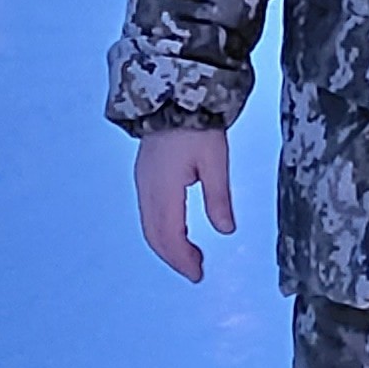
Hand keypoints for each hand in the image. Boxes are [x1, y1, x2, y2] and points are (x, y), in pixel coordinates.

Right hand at [135, 126, 234, 280]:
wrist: (172, 94)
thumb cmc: (196, 125)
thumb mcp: (215, 161)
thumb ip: (218, 198)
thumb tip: (226, 230)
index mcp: (164, 190)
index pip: (170, 236)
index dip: (183, 260)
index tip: (199, 274)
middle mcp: (147, 189)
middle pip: (155, 236)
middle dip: (174, 257)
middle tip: (196, 270)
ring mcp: (142, 180)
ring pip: (149, 225)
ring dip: (167, 245)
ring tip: (189, 255)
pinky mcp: (144, 173)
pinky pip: (147, 211)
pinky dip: (160, 229)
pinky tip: (176, 229)